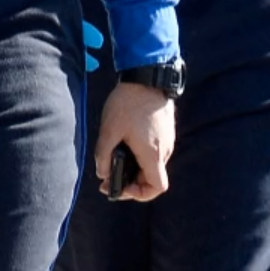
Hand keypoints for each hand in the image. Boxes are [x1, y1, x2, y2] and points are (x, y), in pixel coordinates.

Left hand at [94, 81, 174, 202]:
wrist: (148, 77)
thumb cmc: (129, 103)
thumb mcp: (109, 130)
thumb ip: (103, 155)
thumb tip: (102, 174)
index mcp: (153, 154)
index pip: (156, 188)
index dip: (139, 194)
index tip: (121, 187)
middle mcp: (164, 151)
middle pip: (152, 177)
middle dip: (130, 181)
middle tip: (108, 176)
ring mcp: (167, 140)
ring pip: (152, 164)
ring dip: (134, 167)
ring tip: (113, 158)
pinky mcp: (164, 130)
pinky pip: (154, 151)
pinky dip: (140, 154)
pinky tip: (124, 143)